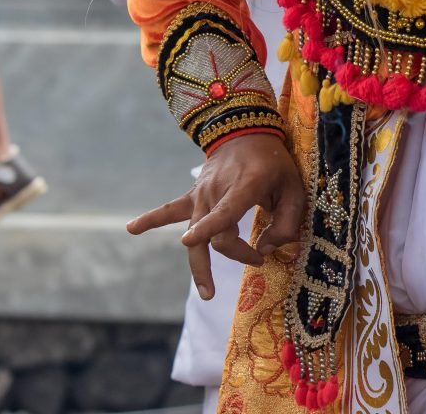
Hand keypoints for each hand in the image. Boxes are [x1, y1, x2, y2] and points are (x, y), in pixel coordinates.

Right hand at [126, 133, 305, 300]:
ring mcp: (201, 194)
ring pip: (194, 234)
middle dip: (237, 254)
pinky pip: (169, 210)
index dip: (210, 230)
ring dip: (199, 265)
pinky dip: (149, 219)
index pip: (224, 213)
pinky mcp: (194, 196)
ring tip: (207, 292)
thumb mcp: (294, 188)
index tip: (196, 244)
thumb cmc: (274, 164)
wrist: (246, 132)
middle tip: (258, 261)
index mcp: (244, 185)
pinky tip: (131, 229)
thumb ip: (287, 222)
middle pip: (216, 235)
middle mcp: (217, 191)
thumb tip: (267, 250)